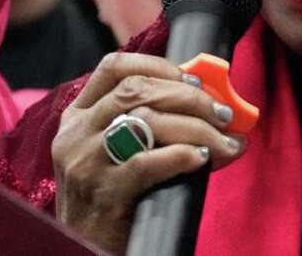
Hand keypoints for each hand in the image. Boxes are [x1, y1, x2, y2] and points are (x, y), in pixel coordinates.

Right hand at [53, 52, 245, 254]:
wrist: (86, 248)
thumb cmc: (114, 195)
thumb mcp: (114, 150)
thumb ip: (147, 119)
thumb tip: (210, 97)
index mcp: (78, 116)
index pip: (113, 67)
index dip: (159, 65)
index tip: (195, 80)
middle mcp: (76, 135)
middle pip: (136, 91)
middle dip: (189, 97)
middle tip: (223, 112)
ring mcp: (86, 163)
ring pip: (145, 121)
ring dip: (196, 126)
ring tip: (225, 140)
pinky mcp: (103, 193)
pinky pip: (147, 163)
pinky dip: (182, 155)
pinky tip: (203, 159)